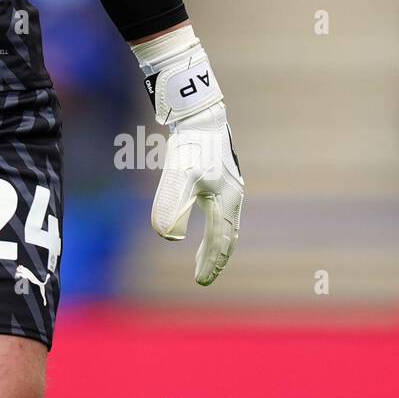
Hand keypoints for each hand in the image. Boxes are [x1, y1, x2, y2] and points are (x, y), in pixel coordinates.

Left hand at [152, 102, 242, 285]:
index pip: (220, 242)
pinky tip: (202, 221)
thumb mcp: (179, 177)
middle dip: (214, 257)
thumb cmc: (191, 147)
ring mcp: (226, 186)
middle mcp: (231, 197)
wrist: (199, 115)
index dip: (211, 263)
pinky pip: (217, 210)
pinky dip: (211, 225)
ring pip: (223, 223)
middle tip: (202, 276)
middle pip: (225, 236)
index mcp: (226, 202)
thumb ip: (172, 205)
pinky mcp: (217, 177)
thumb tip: (167, 236)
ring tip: (202, 257)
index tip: (200, 281)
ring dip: (213, 243)